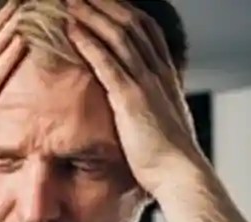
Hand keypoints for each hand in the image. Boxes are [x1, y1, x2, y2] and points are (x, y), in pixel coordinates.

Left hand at [66, 0, 208, 199]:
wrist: (179, 174)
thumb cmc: (168, 158)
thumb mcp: (162, 122)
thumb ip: (152, 106)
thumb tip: (143, 106)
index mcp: (165, 76)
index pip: (145, 31)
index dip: (125, 12)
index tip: (105, 1)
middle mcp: (157, 72)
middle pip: (131, 25)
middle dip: (106, 5)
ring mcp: (146, 83)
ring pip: (118, 36)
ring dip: (93, 15)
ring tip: (71, 1)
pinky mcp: (131, 99)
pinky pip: (107, 62)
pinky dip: (89, 42)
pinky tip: (72, 29)